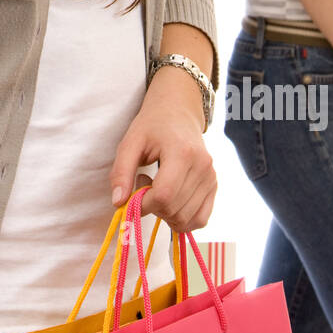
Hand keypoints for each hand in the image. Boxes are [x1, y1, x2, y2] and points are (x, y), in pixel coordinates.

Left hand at [109, 70, 215, 231]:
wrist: (178, 112)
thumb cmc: (152, 126)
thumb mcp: (130, 143)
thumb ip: (121, 172)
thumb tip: (118, 203)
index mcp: (182, 152)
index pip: (164, 196)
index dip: (143, 204)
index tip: (132, 194)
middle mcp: (203, 166)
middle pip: (174, 210)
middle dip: (152, 207)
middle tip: (145, 183)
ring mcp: (211, 177)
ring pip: (186, 219)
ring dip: (165, 213)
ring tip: (158, 188)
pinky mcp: (214, 186)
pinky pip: (200, 219)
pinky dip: (182, 219)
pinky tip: (170, 201)